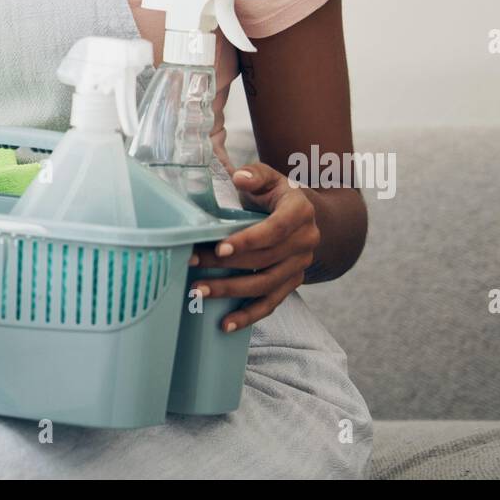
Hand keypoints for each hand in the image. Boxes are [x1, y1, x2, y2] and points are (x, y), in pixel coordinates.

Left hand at [188, 161, 319, 332]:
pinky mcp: (292, 283)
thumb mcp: (269, 177)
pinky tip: (225, 324)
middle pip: (265, 259)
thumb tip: (239, 177)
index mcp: (300, 212)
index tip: (220, 247)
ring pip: (265, 284)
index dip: (248, 240)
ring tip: (199, 292)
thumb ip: (255, 175)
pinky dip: (249, 316)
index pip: (275, 229)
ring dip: (231, 291)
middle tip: (193, 263)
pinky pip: (271, 303)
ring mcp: (300, 266)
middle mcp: (306, 241)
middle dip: (227, 265)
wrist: (304, 215)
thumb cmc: (276, 193)